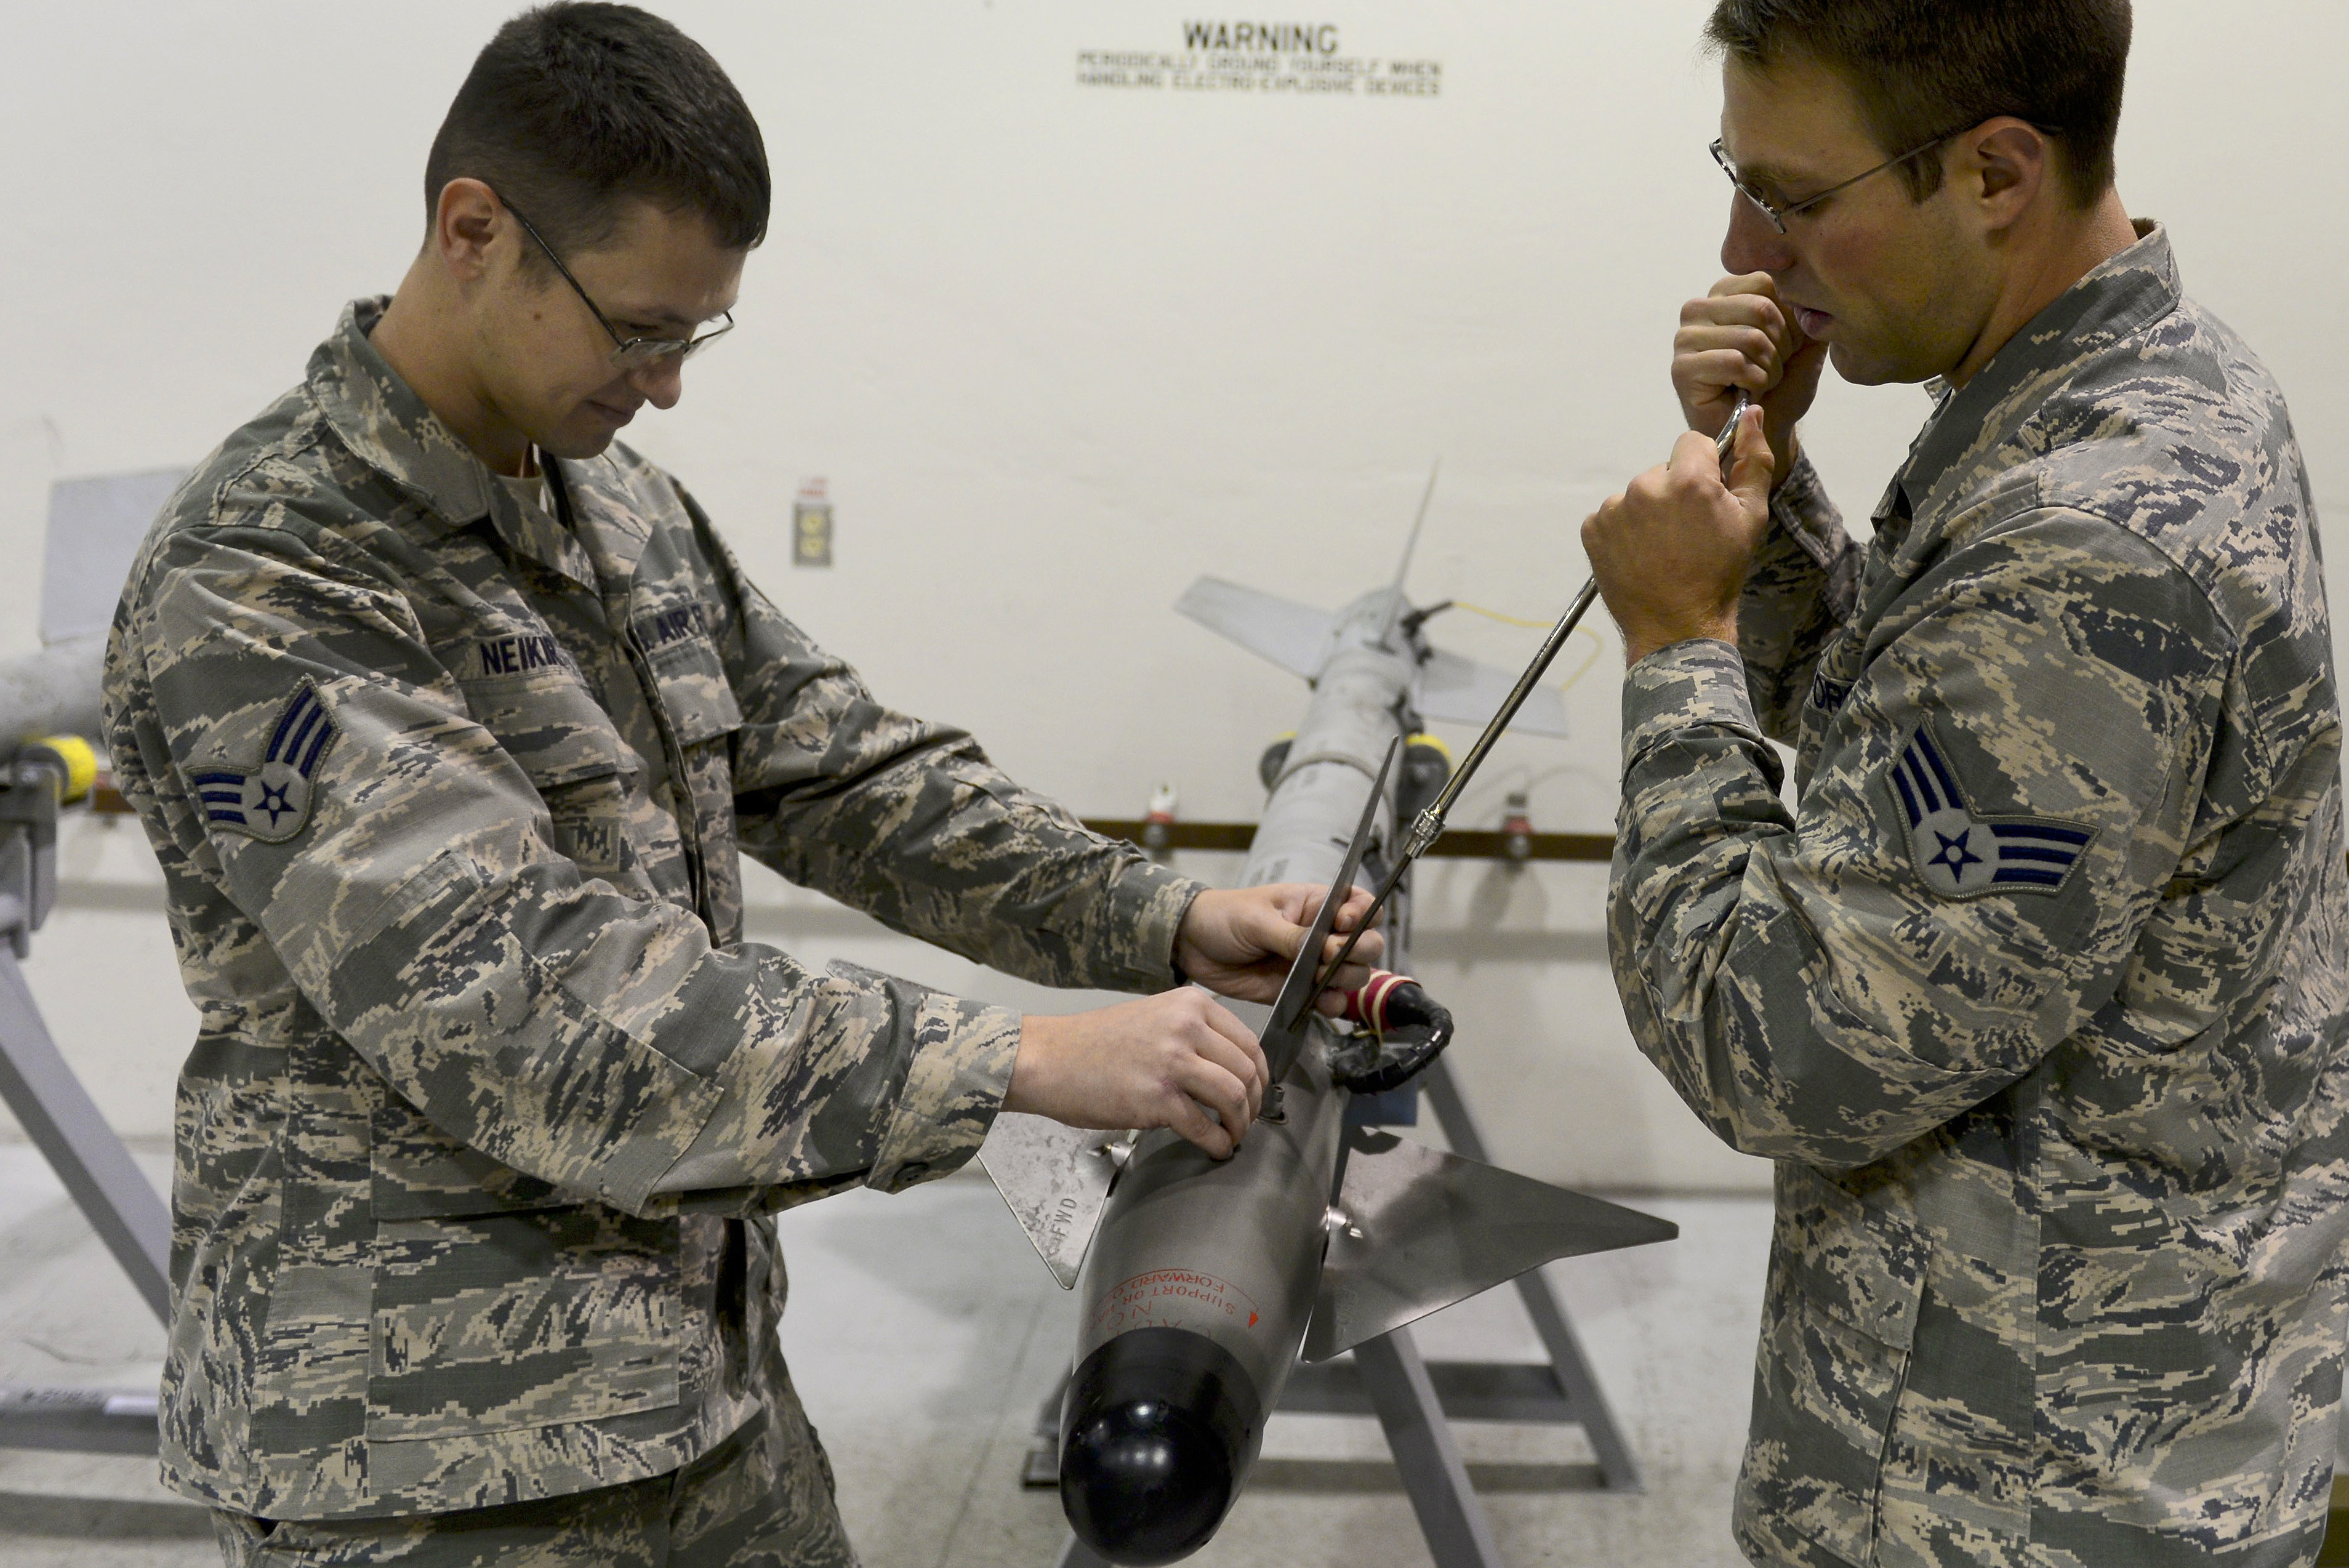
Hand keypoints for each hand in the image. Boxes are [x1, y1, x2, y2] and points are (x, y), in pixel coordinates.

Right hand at [1008, 990, 1268, 1159]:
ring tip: (1233, 1135)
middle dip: (1254, 1103)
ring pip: (1235, 1098)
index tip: (1256, 1093)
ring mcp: (1173, 1062)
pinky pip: (1205, 1127)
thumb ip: (1191, 1033)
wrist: (1047, 1059)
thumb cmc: (1092, 1043)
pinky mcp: (1158, 1098)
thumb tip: (1228, 1069)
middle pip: (1247, 1072)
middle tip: (1247, 1119)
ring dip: (1241, 1125)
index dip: (1260, 1076)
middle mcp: (1186, 1028)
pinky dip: (1218, 1143)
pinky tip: (1215, 1148)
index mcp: (1190, 1004)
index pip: (1249, 1043)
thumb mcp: (1151, 1017)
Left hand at [1175, 884, 1384, 1015]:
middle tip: (1330, 955)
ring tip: (1319, 978)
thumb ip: (1292, 936)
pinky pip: (1328, 1000)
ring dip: (1345, 979)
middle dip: (1359, 951)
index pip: (1360, 904)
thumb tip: (1324, 947)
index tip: (1345, 923)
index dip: (1363, 914)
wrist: (1193, 945)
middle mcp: (1322, 934)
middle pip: (1367, 944)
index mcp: (1315, 904)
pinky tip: (1319, 1000)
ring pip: (1353, 975)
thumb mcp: (1257, 920)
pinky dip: (1330, 1003)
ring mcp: (1312, 965)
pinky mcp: (1299, 991)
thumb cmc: (1224, 917)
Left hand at [1581, 407, 1775, 664]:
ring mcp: (1614, 509)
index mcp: (1687, 479)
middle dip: (1675, 490)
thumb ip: (1753, 458)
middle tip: (1686, 532)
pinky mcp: (1593, 529)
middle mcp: (1644, 487)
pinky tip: (1641, 554)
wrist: (1678, 627)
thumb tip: (1750, 413)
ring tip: (1663, 547)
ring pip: (1637, 492)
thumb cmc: (1720, 572)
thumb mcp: (1750, 515)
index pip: (1691, 443)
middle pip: (1663, 469)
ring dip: (1649, 510)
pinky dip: (1624, 529)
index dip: (1703, 468)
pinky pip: (1612, 515)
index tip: (1705, 496)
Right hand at [1672, 272, 1828, 492]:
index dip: (1790, 318)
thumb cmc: (1781, 387)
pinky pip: (1734, 362)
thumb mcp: (1805, 338)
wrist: (1766, 432)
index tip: (1785, 346)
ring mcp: (1685, 338)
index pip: (1768, 282)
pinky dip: (1755, 382)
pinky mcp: (1681, 368)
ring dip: (1769, 368)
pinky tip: (1748, 393)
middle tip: (1772, 370)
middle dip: (1781, 346)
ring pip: (1749, 337)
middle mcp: (1699, 308)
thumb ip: (1807, 307)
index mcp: (1725, 292)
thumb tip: (1806, 290)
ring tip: (1760, 383)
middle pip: (1760, 308)